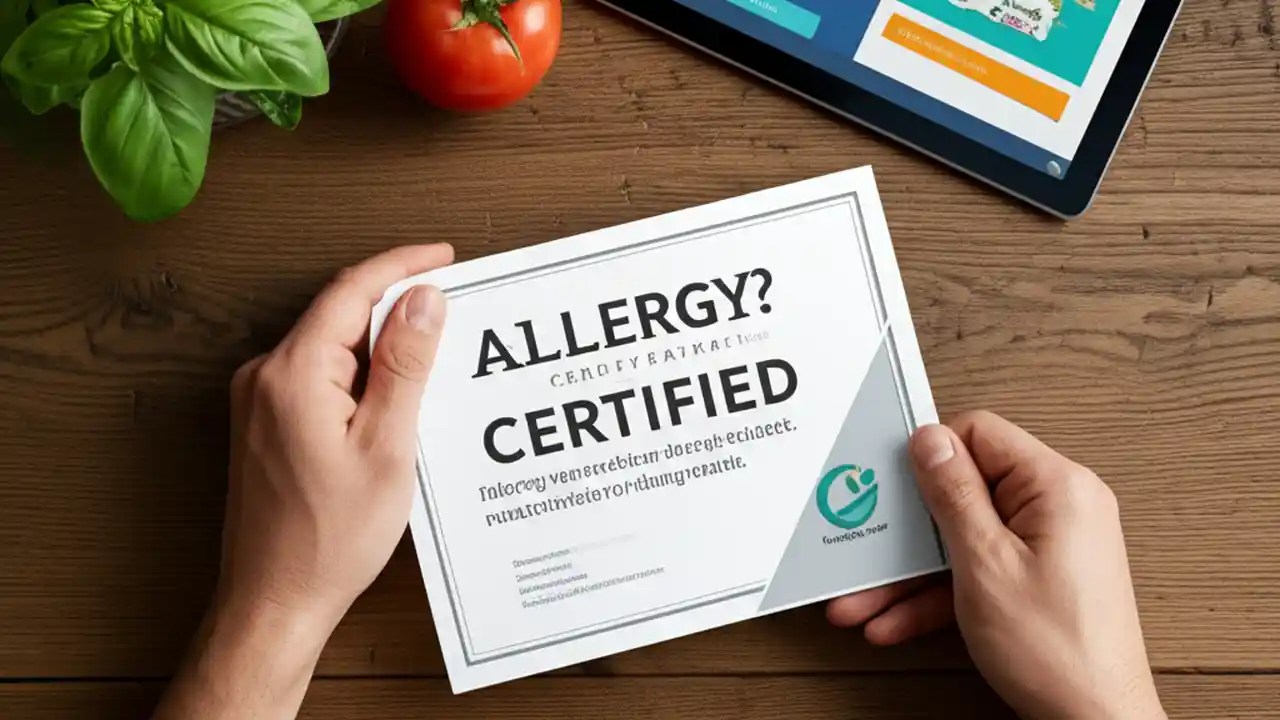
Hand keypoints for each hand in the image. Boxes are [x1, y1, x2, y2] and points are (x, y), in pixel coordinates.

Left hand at [153, 244, 452, 719]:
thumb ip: (405, 366)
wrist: (274, 600)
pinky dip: (357, 374)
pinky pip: (316, 376)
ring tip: (431, 362)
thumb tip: (424, 300)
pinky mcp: (262, 423)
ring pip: (329, 346)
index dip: (402, 265)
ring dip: (379, 344)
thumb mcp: (387, 447)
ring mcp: (257, 400)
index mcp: (293, 373)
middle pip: (338, 314)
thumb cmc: (329, 538)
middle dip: (397, 306)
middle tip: (454, 311)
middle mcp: (265, 376)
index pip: (351, 290)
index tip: (444, 256)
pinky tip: (392, 398)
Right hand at [826, 412, 1165, 719]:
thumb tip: (931, 440)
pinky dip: (939, 593)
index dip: (930, 454)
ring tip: (867, 600)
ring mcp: (1051, 544)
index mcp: (1057, 487)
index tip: (890, 480)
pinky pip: (978, 569)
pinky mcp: (1040, 577)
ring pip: (963, 539)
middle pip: (964, 493)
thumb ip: (954, 494)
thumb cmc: (1058, 652)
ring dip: (913, 572)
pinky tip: (898, 619)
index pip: (981, 433)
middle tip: (869, 547)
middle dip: (908, 532)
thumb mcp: (984, 563)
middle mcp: (1060, 507)